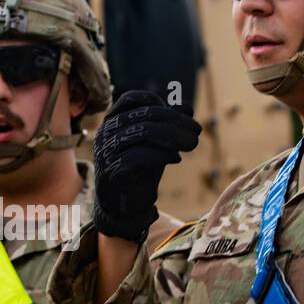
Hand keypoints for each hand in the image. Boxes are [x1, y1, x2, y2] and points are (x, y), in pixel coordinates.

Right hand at [92, 90, 201, 242]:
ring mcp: (106, 152)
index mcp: (112, 120)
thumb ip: (168, 124)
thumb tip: (187, 107)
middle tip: (197, 130)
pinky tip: (176, 158)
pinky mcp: (111, 172)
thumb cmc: (139, 169)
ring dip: (173, 136)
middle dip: (175, 120)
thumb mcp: (156, 143)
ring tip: (191, 144)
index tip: (184, 116)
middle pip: (143, 114)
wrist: (123, 205)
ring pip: (142, 132)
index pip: (133, 98)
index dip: (161, 104)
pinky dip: (161, 154)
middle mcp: (106, 132)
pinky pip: (138, 156)